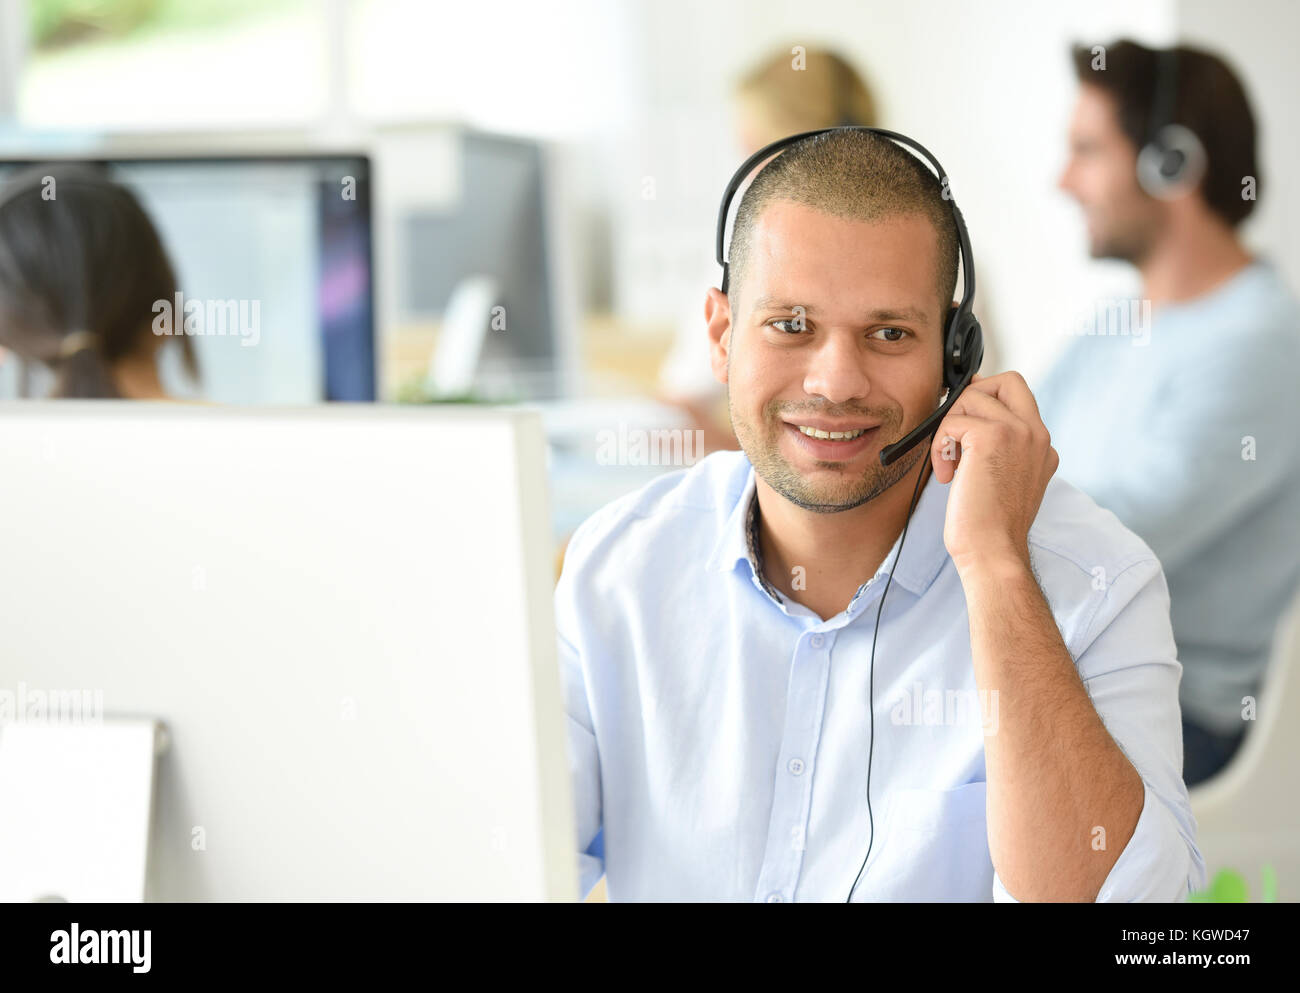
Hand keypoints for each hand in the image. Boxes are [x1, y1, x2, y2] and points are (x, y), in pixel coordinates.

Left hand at [929, 372, 1058, 575]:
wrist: (993, 550)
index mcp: (1041, 445)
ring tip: (951, 464)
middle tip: (956, 433)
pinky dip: (940, 446)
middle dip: (972, 399)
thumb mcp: (1002, 477)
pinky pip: (952, 421)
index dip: (986, 401)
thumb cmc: (989, 525)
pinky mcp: (993, 436)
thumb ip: (996, 446)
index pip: (1018, 397)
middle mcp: (1037, 434)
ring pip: (972, 398)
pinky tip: (948, 475)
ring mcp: (1018, 432)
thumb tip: (966, 412)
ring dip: (949, 429)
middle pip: (1006, 381)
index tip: (963, 424)